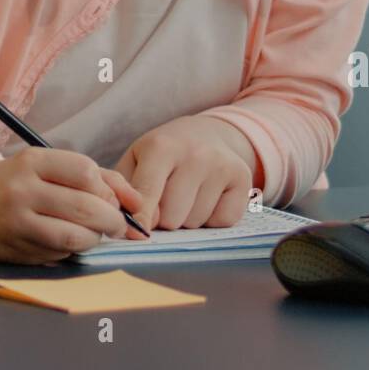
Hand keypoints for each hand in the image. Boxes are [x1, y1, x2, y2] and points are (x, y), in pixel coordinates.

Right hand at [0, 150, 145, 264]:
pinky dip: (73, 249)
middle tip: (117, 225)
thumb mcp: (50, 166)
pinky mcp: (16, 249)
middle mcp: (22, 191)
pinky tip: (70, 241)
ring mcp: (16, 222)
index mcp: (32, 162)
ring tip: (95, 233)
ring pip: (73, 237)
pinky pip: (58, 253)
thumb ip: (98, 178)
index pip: (84, 171)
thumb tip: (138, 202)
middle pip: (84, 208)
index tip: (113, 199)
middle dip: (111, 220)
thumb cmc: (19, 181)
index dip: (107, 189)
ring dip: (94, 239)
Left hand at [112, 116, 252, 231]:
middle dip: (164, 219)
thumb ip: (125, 191)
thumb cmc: (163, 154)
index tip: (135, 236)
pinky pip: (222, 222)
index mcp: (161, 146)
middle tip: (165, 200)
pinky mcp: (243, 179)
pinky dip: (212, 219)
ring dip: (187, 219)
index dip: (139, 220)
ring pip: (195, 223)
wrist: (207, 133)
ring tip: (187, 195)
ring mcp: (222, 166)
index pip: (147, 193)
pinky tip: (208, 198)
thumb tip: (130, 225)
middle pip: (172, 218)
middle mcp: (195, 154)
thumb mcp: (136, 159)